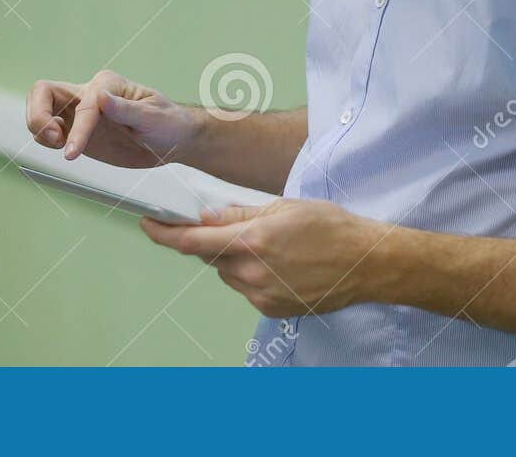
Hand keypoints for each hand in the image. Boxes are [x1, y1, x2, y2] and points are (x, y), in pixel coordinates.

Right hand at [25, 71, 202, 167]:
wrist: (173, 140)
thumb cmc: (169, 123)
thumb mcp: (155, 117)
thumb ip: (127, 109)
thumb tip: (102, 98)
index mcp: (108, 85)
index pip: (83, 104)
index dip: (77, 128)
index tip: (73, 152)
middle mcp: (89, 94)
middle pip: (43, 91)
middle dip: (37, 115)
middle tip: (53, 140)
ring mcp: (80, 112)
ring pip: (40, 108)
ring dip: (39, 128)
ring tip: (59, 147)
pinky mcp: (77, 130)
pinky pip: (48, 129)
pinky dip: (45, 139)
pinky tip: (64, 149)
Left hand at [140, 199, 388, 316]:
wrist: (366, 263)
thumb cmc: (332, 228)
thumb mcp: (284, 206)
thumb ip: (241, 212)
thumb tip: (208, 216)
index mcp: (252, 239)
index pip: (193, 241)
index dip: (165, 234)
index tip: (150, 225)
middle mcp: (252, 272)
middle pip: (211, 257)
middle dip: (216, 241)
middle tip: (243, 227)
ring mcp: (260, 295)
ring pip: (228, 274)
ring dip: (235, 259)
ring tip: (274, 247)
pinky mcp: (271, 309)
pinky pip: (246, 289)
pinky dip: (252, 275)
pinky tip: (281, 265)